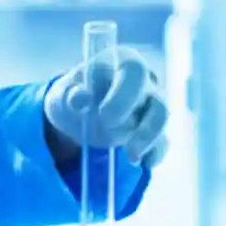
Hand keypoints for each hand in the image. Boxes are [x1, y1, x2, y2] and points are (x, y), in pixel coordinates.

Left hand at [43, 46, 169, 168]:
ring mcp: (152, 104)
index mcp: (123, 62)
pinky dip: (155, 153)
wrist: (78, 113)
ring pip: (162, 118)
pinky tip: (145, 163)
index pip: (135, 71)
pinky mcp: (152, 129)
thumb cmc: (73, 94)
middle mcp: (144, 80)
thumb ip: (70, 94)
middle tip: (114, 138)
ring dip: (150, 138)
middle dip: (141, 121)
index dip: (124, 94)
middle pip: (156, 97)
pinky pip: (162, 140)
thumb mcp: (63, 93)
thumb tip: (81, 98)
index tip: (104, 115)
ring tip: (131, 156)